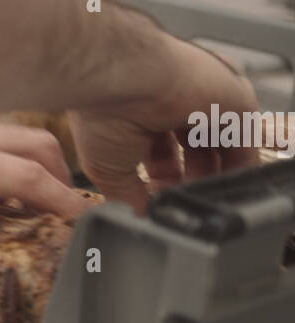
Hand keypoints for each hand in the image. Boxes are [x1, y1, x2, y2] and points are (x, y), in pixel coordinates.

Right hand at [69, 36, 260, 212]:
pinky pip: (244, 145)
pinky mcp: (235, 102)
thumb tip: (139, 217)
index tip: (159, 203)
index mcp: (144, 111)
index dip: (162, 181)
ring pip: (220, 148)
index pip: (163, 152)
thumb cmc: (103, 111)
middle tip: (181, 205)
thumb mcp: (107, 169)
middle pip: (195, 151)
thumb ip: (129, 196)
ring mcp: (207, 100)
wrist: (123, 81)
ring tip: (197, 203)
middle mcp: (177, 102)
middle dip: (188, 182)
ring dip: (212, 180)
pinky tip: (220, 192)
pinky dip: (236, 173)